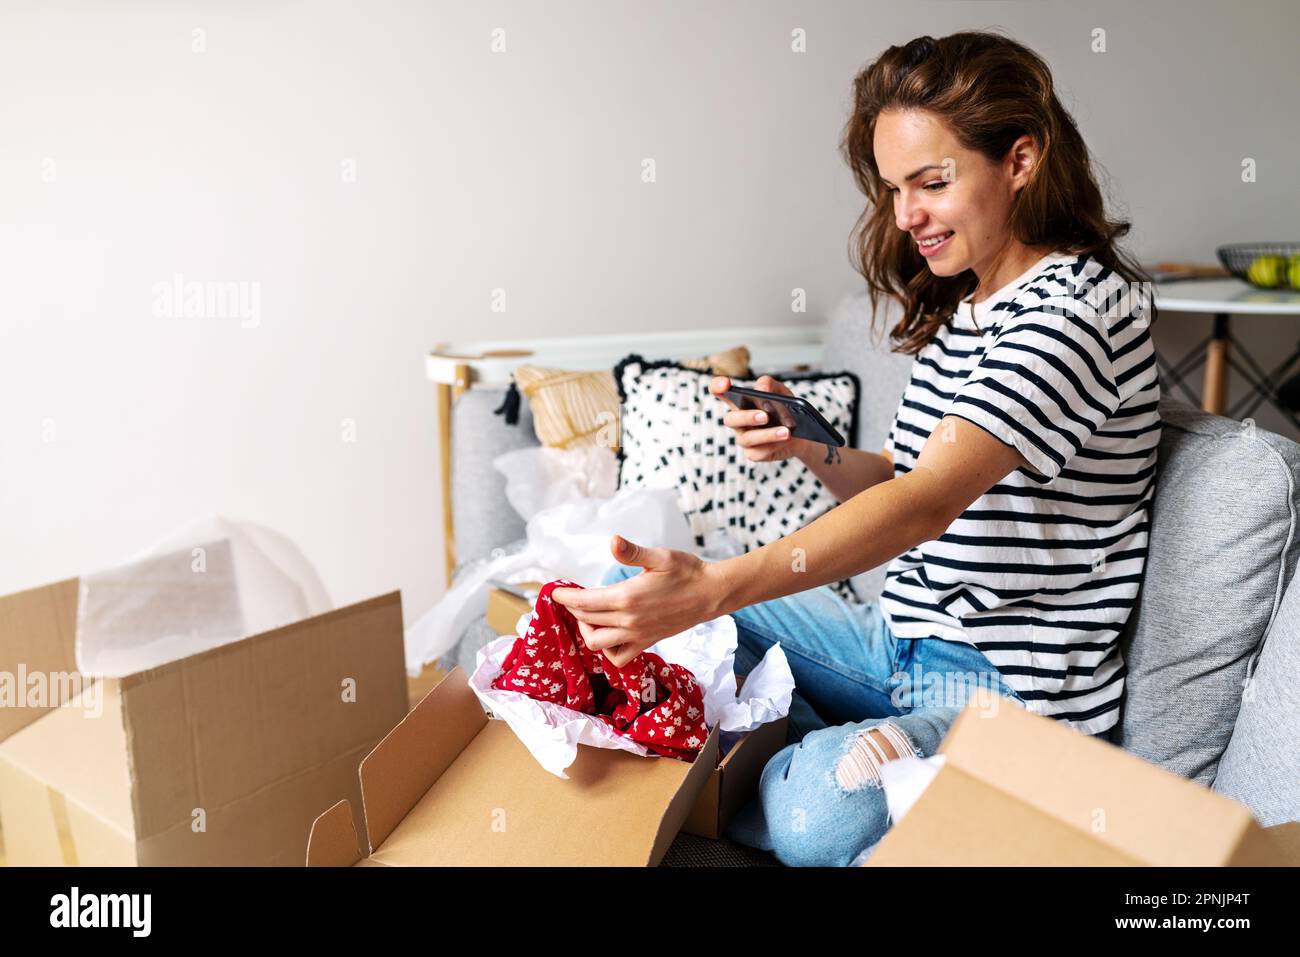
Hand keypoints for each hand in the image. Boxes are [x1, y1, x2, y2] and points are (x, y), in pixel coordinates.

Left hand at [550, 535, 719, 668]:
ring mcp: (637, 635)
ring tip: (588, 616)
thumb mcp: (660, 556)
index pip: (584, 601)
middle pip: (586, 619)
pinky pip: (618, 657)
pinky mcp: (646, 642)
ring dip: (586, 630)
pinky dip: (607, 651)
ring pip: (597, 643)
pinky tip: (609, 634)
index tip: (554, 592)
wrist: (711, 594)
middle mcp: (629, 620)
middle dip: (572, 609)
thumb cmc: (686, 571)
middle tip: (570, 598)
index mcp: (627, 597)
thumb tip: (613, 541)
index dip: (565, 596)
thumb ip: (632, 552)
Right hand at [709, 374, 810, 462]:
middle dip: (746, 417)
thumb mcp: (781, 392)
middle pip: (730, 419)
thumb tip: (761, 388)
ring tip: (785, 431)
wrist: (801, 434)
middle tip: (765, 416)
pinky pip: (758, 453)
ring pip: (746, 439)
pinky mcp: (753, 453)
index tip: (726, 384)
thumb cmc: (785, 411)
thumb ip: (769, 385)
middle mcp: (738, 421)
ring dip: (767, 435)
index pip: (720, 392)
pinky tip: (785, 440)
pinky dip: (774, 446)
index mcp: (739, 402)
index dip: (717, 386)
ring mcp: (744, 438)